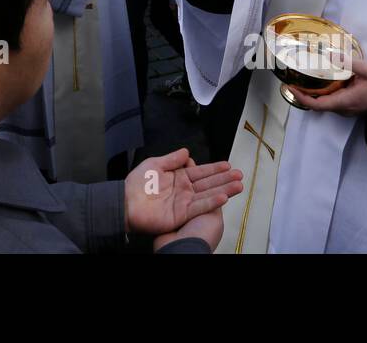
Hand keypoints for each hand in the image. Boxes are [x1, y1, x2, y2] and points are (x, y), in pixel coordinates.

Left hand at [122, 148, 242, 251]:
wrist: (126, 202)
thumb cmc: (136, 184)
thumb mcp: (154, 164)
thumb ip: (172, 159)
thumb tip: (187, 152)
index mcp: (178, 177)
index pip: (200, 172)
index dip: (214, 168)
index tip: (228, 165)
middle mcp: (184, 190)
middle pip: (208, 183)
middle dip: (224, 179)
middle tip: (239, 175)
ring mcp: (184, 202)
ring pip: (208, 194)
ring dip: (224, 190)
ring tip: (238, 185)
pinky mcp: (182, 213)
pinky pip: (199, 206)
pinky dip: (211, 202)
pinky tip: (223, 197)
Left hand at [287, 56, 366, 115]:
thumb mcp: (366, 69)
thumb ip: (348, 62)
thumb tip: (330, 55)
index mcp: (345, 101)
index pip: (318, 105)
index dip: (302, 98)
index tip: (290, 88)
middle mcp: (343, 108)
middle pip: (318, 104)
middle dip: (303, 94)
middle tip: (291, 80)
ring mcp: (346, 108)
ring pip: (324, 103)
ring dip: (312, 93)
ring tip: (300, 79)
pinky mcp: (349, 105)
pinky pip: (331, 100)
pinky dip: (322, 92)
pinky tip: (318, 80)